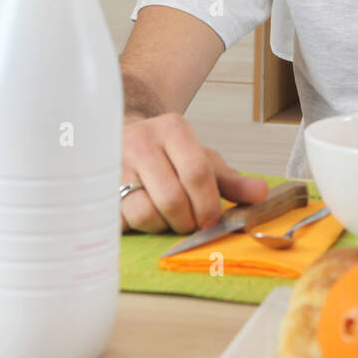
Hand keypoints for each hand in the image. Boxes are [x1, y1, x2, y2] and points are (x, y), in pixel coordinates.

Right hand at [120, 112, 267, 233]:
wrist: (124, 135)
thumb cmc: (167, 154)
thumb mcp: (203, 159)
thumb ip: (231, 180)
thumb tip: (261, 194)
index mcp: (173, 129)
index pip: (197, 172)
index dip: (208, 204)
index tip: (212, 220)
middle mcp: (141, 141)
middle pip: (172, 198)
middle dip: (187, 221)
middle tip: (190, 223)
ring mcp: (115, 163)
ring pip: (144, 213)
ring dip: (161, 225)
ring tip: (166, 217)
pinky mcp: (97, 187)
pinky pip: (120, 221)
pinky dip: (137, 227)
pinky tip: (143, 217)